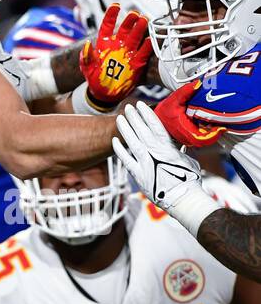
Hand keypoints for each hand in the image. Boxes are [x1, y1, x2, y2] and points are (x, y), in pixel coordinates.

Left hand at [80, 4, 152, 109]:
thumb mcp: (87, 69)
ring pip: (135, 36)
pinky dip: (147, 46)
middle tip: (134, 14)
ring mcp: (128, 53)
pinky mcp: (136, 62)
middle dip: (130, 20)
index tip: (116, 6)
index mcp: (104, 44)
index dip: (111, 15)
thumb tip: (87, 45)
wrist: (104, 94)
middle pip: (124, 29)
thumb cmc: (94, 78)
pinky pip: (144, 52)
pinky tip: (149, 40)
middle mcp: (118, 45)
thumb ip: (86, 57)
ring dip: (140, 28)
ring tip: (144, 20)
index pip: (107, 25)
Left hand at [113, 101, 209, 215]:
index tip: (141, 105)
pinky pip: (126, 160)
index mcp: (168, 148)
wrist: (182, 198)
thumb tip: (181, 144)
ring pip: (133, 142)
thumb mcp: (188, 160)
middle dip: (135, 118)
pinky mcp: (138, 175)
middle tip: (128, 107)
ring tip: (120, 118)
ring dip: (126, 129)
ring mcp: (145, 163)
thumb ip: (180, 151)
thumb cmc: (189, 180)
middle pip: (142, 131)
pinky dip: (120, 150)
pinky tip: (114, 141)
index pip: (156, 126)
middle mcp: (155, 153)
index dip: (147, 115)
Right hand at [154, 80, 225, 147]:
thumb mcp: (175, 98)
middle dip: (214, 134)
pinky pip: (200, 137)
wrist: (156, 116)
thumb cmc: (164, 110)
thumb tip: (197, 84)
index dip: (212, 136)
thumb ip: (186, 91)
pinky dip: (207, 132)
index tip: (221, 128)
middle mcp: (184, 136)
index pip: (200, 138)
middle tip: (222, 124)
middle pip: (204, 141)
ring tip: (218, 123)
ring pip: (202, 140)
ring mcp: (186, 138)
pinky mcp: (188, 137)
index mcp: (182, 128)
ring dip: (211, 133)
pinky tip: (210, 124)